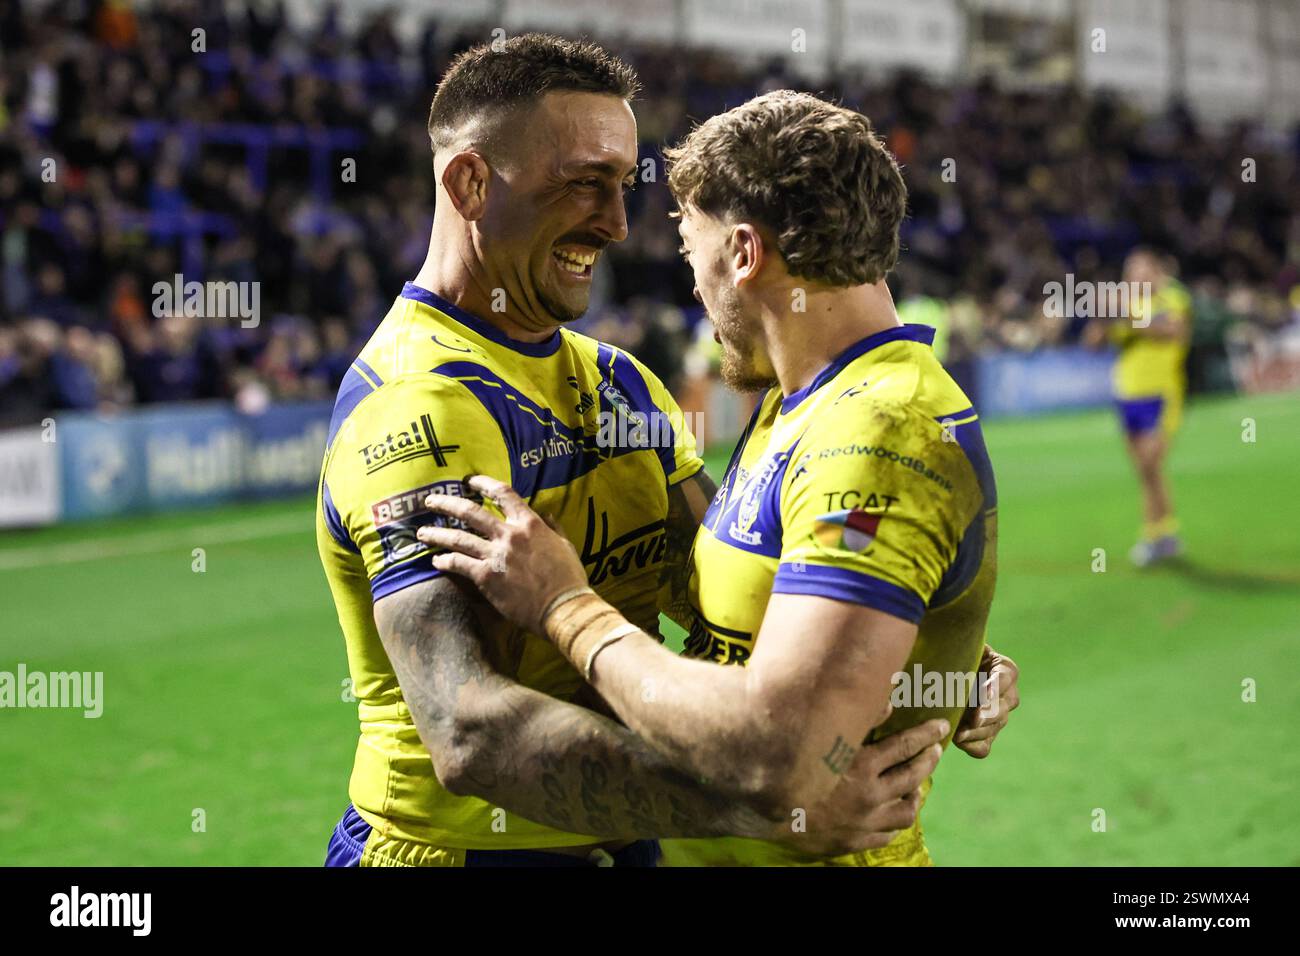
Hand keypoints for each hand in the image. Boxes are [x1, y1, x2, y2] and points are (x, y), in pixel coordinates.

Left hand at [417, 475, 587, 633]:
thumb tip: (547, 514)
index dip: (483, 484)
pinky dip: (445, 561)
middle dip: (446, 503)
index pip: (503, 493)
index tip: (469, 481)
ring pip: (457, 538)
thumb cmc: (568, 578)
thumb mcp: (565, 545)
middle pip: (470, 512)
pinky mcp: (486, 577)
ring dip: (436, 534)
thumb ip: (553, 527)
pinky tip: (436, 561)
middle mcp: (509, 534)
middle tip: (430, 501)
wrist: (563, 607)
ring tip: (422, 533)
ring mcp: (496, 555)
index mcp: (530, 524)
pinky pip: (458, 564)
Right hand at [771, 715, 946, 857]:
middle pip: (912, 776)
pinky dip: (894, 822)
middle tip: (936, 750)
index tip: (941, 726)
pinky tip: (894, 812)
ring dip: (916, 795)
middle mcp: (869, 795)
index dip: (927, 734)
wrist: (766, 807)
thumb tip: (886, 701)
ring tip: (919, 785)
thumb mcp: (822, 736)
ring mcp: (863, 822)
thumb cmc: (791, 762)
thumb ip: (855, 718)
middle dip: (928, 759)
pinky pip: (886, 834)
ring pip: (906, 811)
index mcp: (862, 765)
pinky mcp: (854, 841)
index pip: (906, 746)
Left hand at [953, 645, 1019, 757]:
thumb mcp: (957, 647)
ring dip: (976, 731)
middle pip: (1003, 707)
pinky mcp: (985, 735)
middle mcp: (1007, 695)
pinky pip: (983, 747)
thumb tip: (945, 640)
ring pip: (993, 728)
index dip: (995, 686)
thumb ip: (955, 646)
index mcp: (1004, 669)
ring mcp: (999, 717)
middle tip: (973, 718)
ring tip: (958, 732)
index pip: (1005, 677)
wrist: (944, 676)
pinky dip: (971, 745)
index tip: (984, 692)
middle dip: (987, 714)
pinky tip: (957, 740)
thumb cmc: (951, 655)